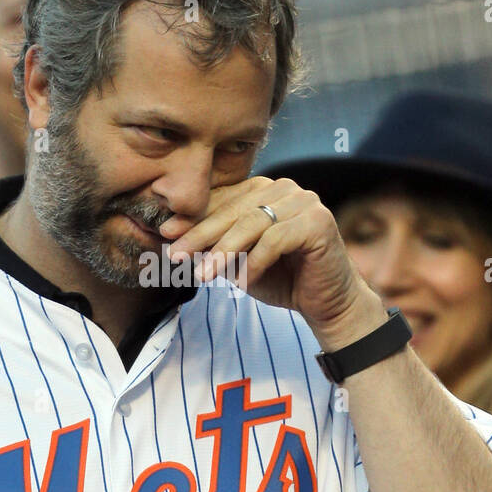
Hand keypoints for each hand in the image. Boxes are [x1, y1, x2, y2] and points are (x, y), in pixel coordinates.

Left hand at [160, 176, 383, 348]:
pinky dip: (255, 261)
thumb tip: (170, 240)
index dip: (193, 218)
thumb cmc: (281, 279)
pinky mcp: (319, 221)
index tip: (165, 236)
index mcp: (264, 190)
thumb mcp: (238, 261)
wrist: (326, 303)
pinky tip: (241, 281)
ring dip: (224, 251)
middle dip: (201, 234)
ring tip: (203, 274)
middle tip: (175, 254)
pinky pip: (276, 239)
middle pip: (234, 209)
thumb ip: (213, 246)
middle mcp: (285, 188)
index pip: (223, 199)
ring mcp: (305, 201)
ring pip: (252, 223)